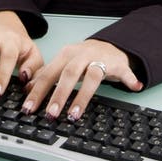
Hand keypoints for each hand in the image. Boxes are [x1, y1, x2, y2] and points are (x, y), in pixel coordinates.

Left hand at [21, 40, 142, 121]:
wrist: (107, 46)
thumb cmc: (82, 59)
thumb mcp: (63, 64)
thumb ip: (47, 76)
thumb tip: (27, 89)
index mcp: (66, 55)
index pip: (49, 74)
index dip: (38, 91)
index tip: (28, 108)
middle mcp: (82, 55)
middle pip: (69, 74)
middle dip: (58, 95)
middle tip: (50, 114)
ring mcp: (101, 58)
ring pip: (92, 76)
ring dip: (83, 96)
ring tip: (75, 115)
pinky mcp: (118, 63)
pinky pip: (125, 71)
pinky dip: (129, 79)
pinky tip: (134, 88)